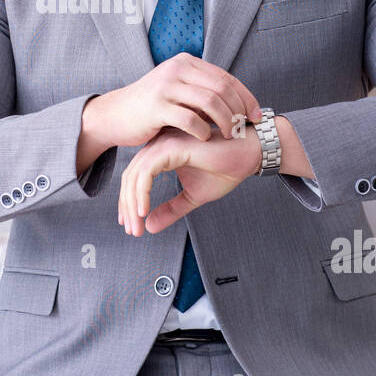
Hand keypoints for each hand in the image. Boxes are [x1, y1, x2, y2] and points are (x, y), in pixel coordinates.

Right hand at [77, 53, 261, 172]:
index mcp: (185, 63)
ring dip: (225, 120)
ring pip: (210, 101)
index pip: (225, 77)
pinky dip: (203, 131)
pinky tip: (205, 139)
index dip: (245, 97)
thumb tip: (236, 104)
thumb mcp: (178, 93)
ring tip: (229, 134)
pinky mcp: (156, 107)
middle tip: (245, 128)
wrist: (114, 115)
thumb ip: (202, 94)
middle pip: (221, 87)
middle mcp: (177, 70)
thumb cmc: (151, 109)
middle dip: (239, 109)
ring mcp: (166, 86)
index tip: (256, 115)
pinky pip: (190, 119)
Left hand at [117, 123, 262, 235]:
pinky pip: (147, 172)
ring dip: (132, 203)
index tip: (131, 225)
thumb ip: (171, 209)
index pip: (135, 179)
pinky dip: (142, 192)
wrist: (248, 154)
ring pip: (135, 175)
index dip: (128, 203)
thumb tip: (149, 226)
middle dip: (127, 206)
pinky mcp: (173, 148)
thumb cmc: (225, 169)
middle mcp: (159, 146)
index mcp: (161, 154)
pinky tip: (144, 211)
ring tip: (136, 224)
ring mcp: (164, 145)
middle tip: (131, 230)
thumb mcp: (193, 196)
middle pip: (130, 177)